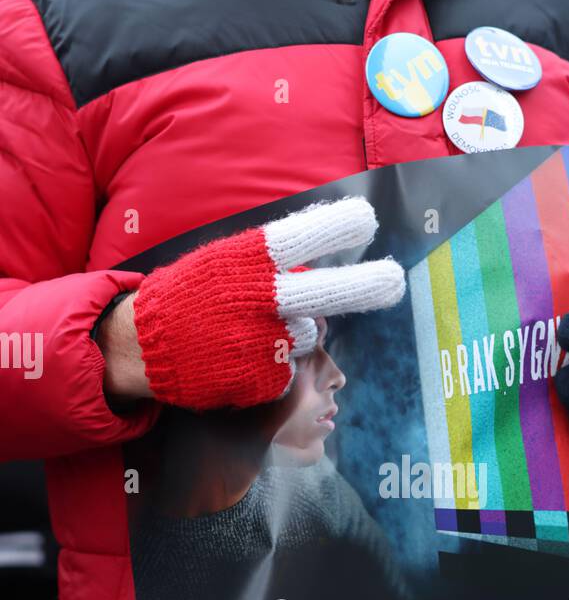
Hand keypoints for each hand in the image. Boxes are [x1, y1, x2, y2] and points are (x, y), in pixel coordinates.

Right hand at [101, 196, 403, 410]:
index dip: (337, 228)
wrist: (142, 346)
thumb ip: (270, 264)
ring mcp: (262, 342)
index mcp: (248, 261)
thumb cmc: (189, 297)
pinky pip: (288, 368)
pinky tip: (240, 356)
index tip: (368, 220)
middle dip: (367, 285)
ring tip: (250, 331)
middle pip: (327, 291)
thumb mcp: (224, 263)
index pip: (302, 238)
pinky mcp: (262, 379)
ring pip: (308, 334)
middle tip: (395, 281)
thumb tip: (317, 264)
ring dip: (293, 332)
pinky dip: (273, 363)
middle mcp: (259, 299)